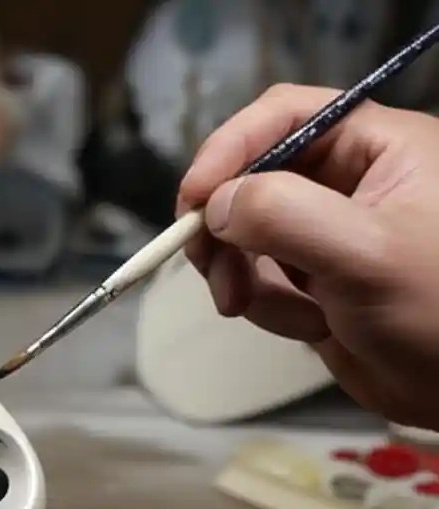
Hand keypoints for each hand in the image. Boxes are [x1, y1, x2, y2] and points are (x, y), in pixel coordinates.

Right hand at [177, 83, 438, 429]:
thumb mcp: (366, 255)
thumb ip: (283, 216)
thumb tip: (214, 205)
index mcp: (378, 148)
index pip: (284, 117)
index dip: (230, 148)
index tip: (193, 198)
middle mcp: (351, 180)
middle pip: (252, 177)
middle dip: (226, 228)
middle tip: (212, 270)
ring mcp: (329, 232)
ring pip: (246, 233)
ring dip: (244, 275)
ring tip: (274, 312)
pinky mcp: (316, 278)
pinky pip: (260, 277)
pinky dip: (267, 305)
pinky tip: (309, 328)